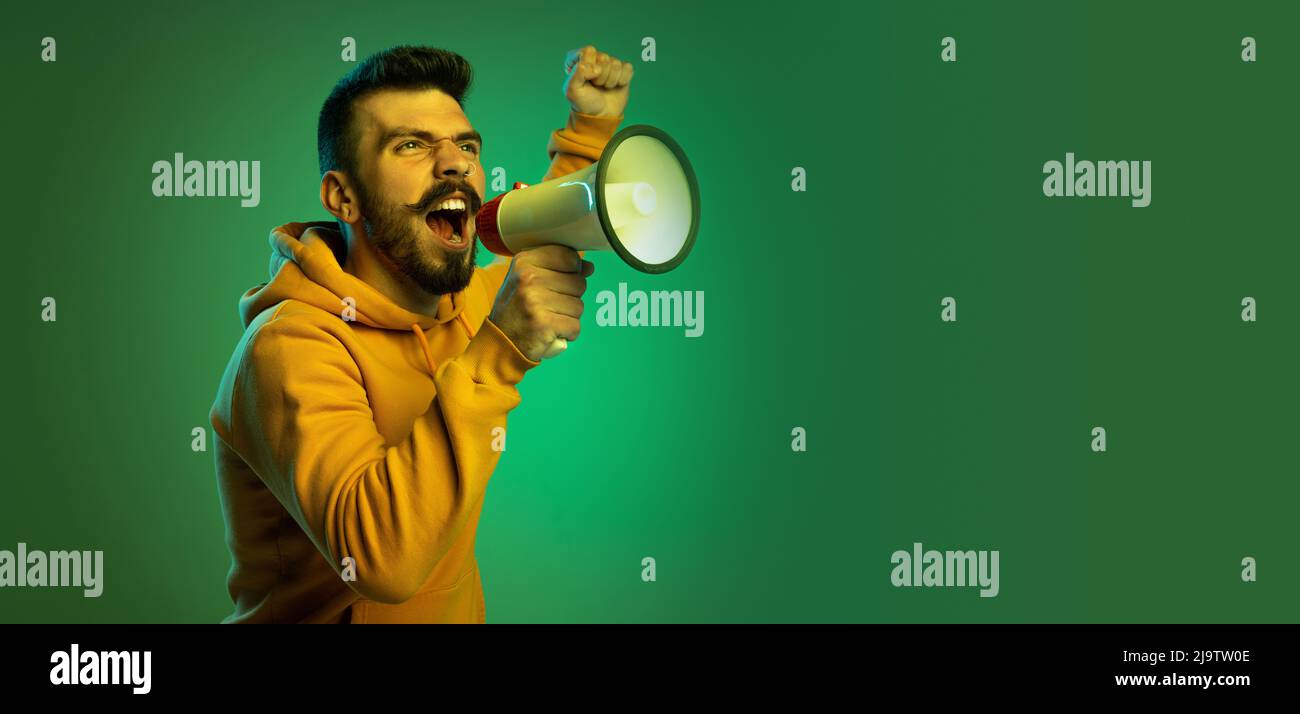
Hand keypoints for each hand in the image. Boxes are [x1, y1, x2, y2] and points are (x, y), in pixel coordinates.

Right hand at [489, 245, 594, 360]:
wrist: (500, 342)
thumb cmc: (517, 310)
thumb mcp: (527, 279)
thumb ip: (557, 268)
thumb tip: (588, 267)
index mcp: (524, 262)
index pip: (569, 256)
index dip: (573, 270)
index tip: (558, 282)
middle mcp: (529, 278)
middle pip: (579, 282)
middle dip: (569, 298)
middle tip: (547, 306)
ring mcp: (536, 301)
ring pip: (579, 306)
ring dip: (568, 317)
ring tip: (548, 319)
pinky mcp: (544, 324)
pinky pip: (575, 326)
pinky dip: (567, 333)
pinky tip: (550, 331)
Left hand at [563, 45, 632, 117]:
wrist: (601, 116)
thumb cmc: (584, 103)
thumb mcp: (572, 90)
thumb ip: (578, 73)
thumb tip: (597, 67)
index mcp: (579, 60)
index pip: (589, 51)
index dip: (589, 67)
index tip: (585, 80)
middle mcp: (595, 59)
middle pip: (604, 57)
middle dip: (601, 76)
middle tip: (595, 86)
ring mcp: (609, 65)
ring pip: (616, 63)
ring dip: (611, 80)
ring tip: (604, 87)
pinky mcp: (622, 71)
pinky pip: (628, 68)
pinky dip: (622, 80)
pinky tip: (616, 86)